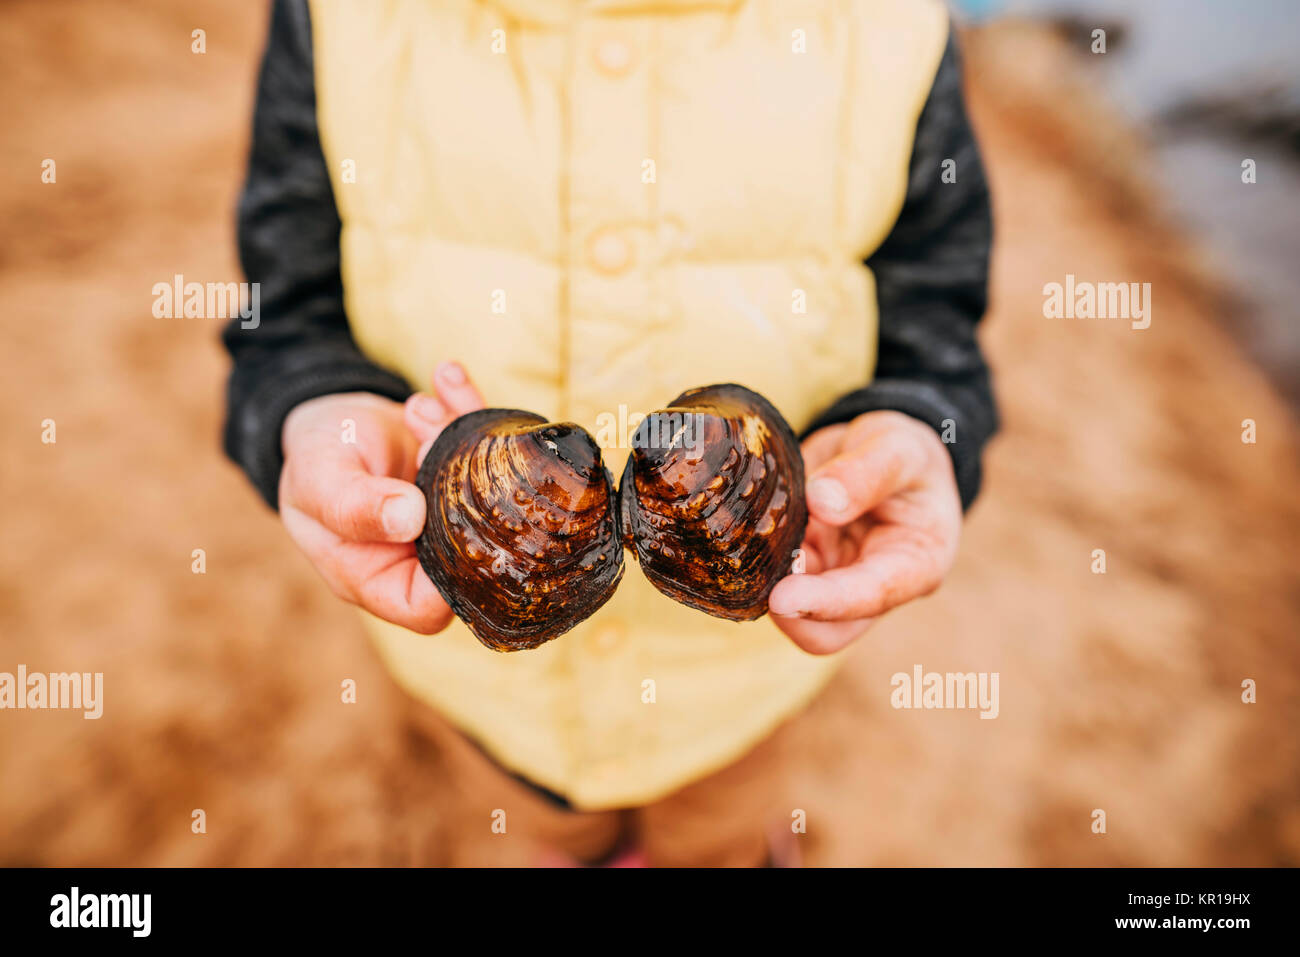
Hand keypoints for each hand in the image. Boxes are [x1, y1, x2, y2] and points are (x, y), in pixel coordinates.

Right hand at [278, 361, 484, 632]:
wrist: (328, 418)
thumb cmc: (314, 460)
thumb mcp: (320, 480)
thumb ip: (355, 505)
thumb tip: (408, 519)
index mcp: (377, 575)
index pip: (427, 608)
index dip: (452, 581)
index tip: (455, 522)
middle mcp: (422, 553)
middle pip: (471, 544)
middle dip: (459, 486)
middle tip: (425, 436)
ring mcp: (450, 515)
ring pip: (487, 491)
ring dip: (460, 438)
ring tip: (418, 410)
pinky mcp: (467, 477)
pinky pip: (486, 451)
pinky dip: (471, 408)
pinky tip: (448, 378)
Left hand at [768, 411, 961, 654]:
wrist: (884, 451)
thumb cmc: (907, 455)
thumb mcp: (899, 448)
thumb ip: (866, 472)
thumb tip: (821, 502)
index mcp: (916, 565)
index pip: (869, 598)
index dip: (825, 602)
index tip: (782, 598)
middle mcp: (875, 588)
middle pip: (826, 630)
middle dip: (789, 607)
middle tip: (761, 558)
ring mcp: (834, 583)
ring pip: (790, 611)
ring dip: (767, 580)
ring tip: (762, 526)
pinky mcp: (805, 570)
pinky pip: (771, 579)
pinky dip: (754, 559)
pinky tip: (748, 525)